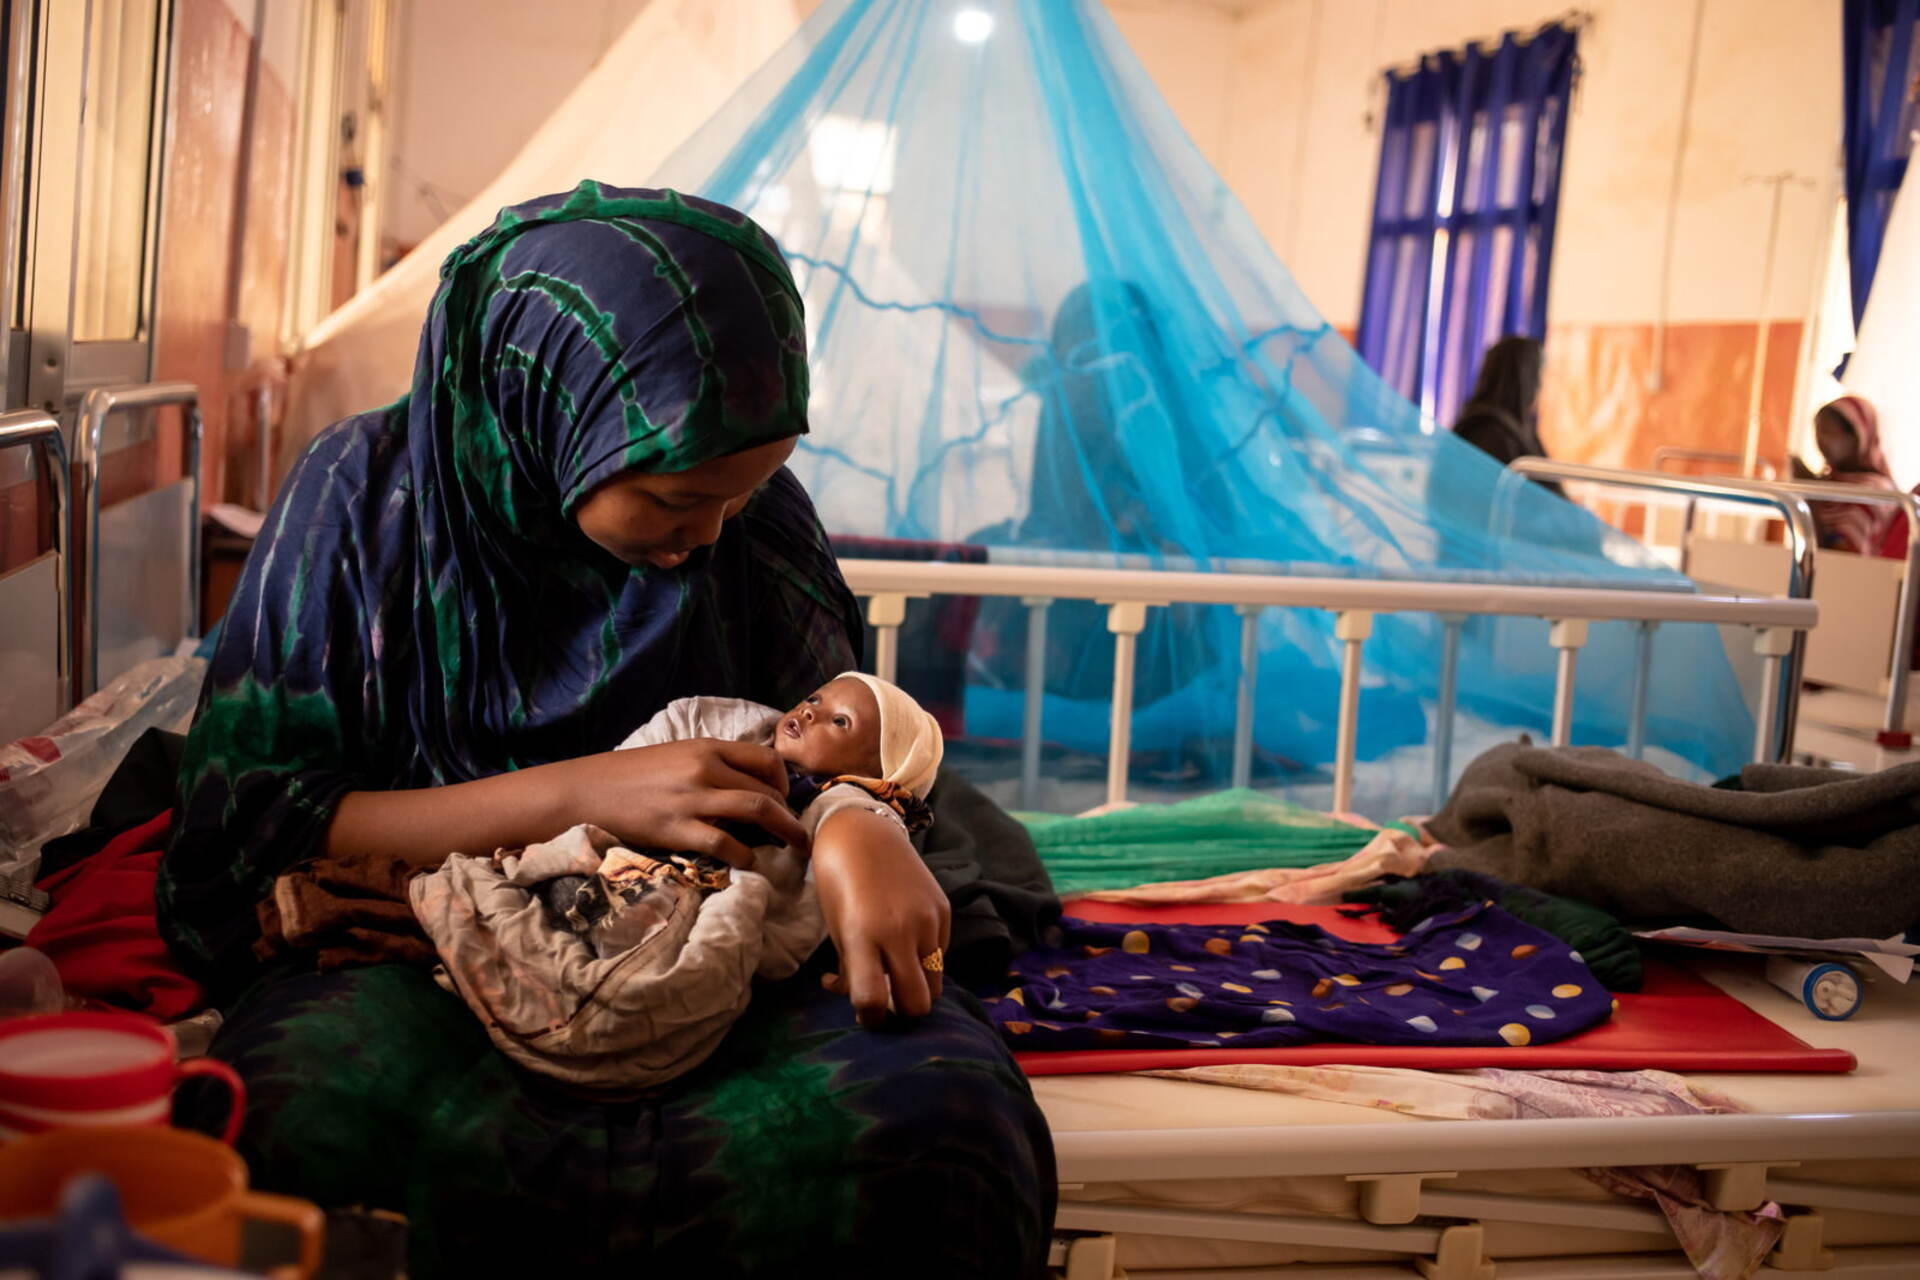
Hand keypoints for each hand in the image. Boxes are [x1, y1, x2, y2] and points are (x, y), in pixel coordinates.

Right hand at [548, 738, 807, 867]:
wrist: (587, 790)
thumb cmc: (631, 775)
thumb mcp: (676, 756)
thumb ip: (711, 764)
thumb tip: (747, 785)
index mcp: (706, 747)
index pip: (766, 758)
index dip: (784, 782)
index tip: (786, 799)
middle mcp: (705, 768)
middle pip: (766, 789)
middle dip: (789, 814)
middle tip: (795, 833)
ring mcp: (692, 799)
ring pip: (756, 810)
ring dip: (783, 832)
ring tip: (794, 847)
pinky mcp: (677, 828)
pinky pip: (725, 842)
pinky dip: (745, 854)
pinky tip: (749, 862)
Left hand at [814, 808, 949, 1027]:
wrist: (864, 831)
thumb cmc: (839, 882)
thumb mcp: (837, 928)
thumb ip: (854, 968)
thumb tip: (867, 1006)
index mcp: (863, 935)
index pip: (873, 1000)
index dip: (871, 1019)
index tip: (867, 1016)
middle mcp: (900, 930)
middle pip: (918, 1003)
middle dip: (904, 1012)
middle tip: (888, 1002)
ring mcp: (927, 919)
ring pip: (935, 983)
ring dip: (917, 985)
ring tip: (897, 970)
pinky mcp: (944, 909)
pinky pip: (940, 953)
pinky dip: (924, 958)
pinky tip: (905, 937)